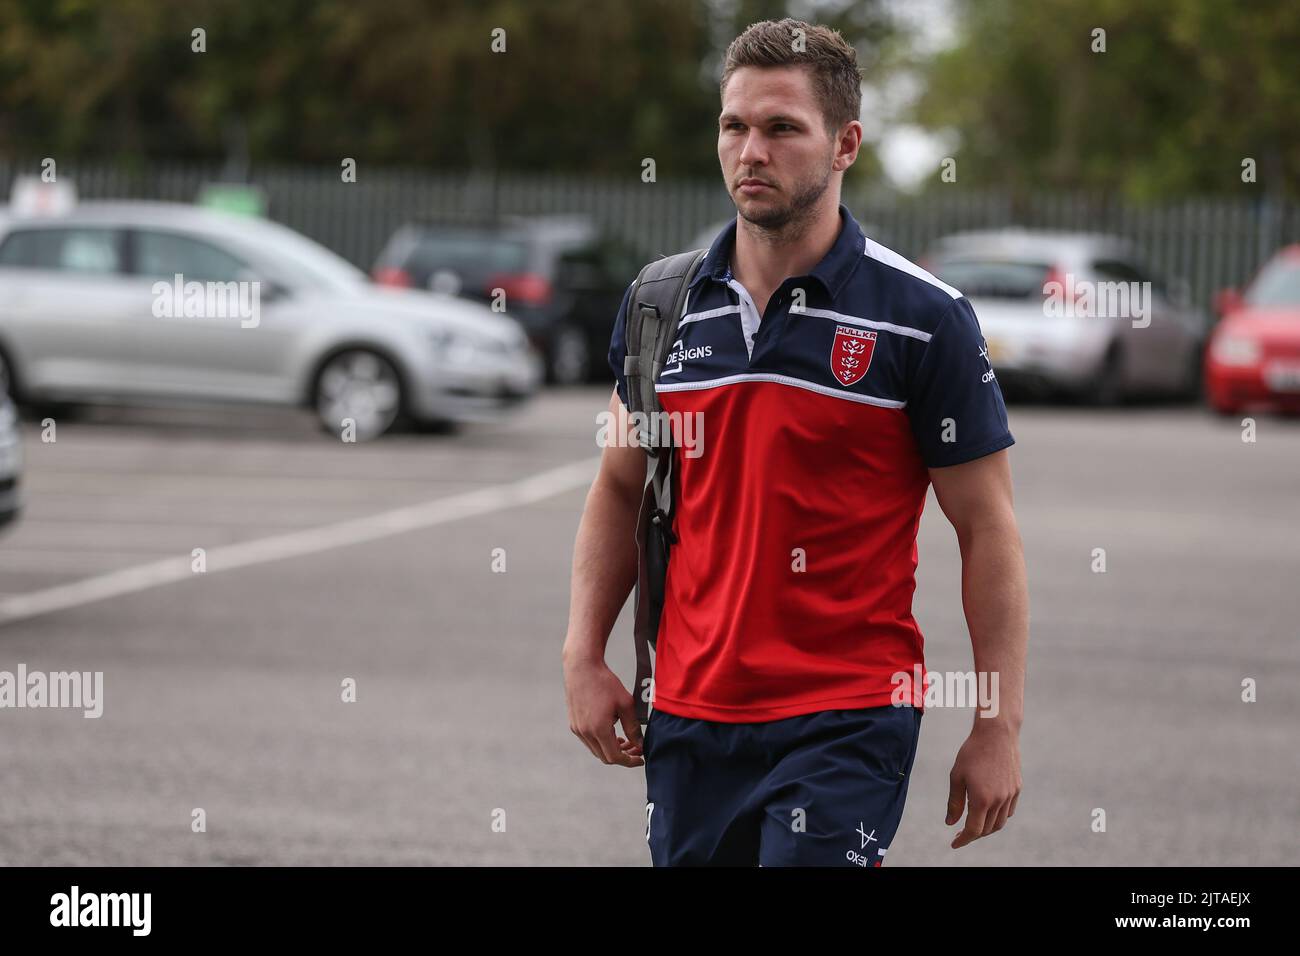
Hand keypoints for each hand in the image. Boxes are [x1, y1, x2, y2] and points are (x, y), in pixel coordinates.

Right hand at [563, 653, 644, 766]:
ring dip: (611, 749)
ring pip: (596, 750)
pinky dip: (601, 742)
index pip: (615, 757)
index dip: (629, 761)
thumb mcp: (625, 704)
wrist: (582, 667)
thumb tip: (639, 744)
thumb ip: (633, 727)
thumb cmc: (605, 683)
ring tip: (625, 740)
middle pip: (605, 757)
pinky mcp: (574, 723)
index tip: (640, 759)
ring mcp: (577, 729)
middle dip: (622, 756)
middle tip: (636, 749)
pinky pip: (589, 741)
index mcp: (599, 729)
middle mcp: (585, 732)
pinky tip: (611, 731)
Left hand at [945, 719, 1021, 848]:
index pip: (974, 830)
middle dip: (973, 835)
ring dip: (987, 828)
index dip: (963, 840)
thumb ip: (954, 802)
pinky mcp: (1017, 788)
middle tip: (960, 833)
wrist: (997, 733)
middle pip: (987, 829)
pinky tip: (988, 812)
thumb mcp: (956, 776)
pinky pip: (1009, 811)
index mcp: (982, 799)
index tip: (954, 844)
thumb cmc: (972, 752)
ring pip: (1000, 822)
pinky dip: (998, 817)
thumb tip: (950, 823)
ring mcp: (1011, 795)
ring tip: (974, 824)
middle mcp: (999, 800)